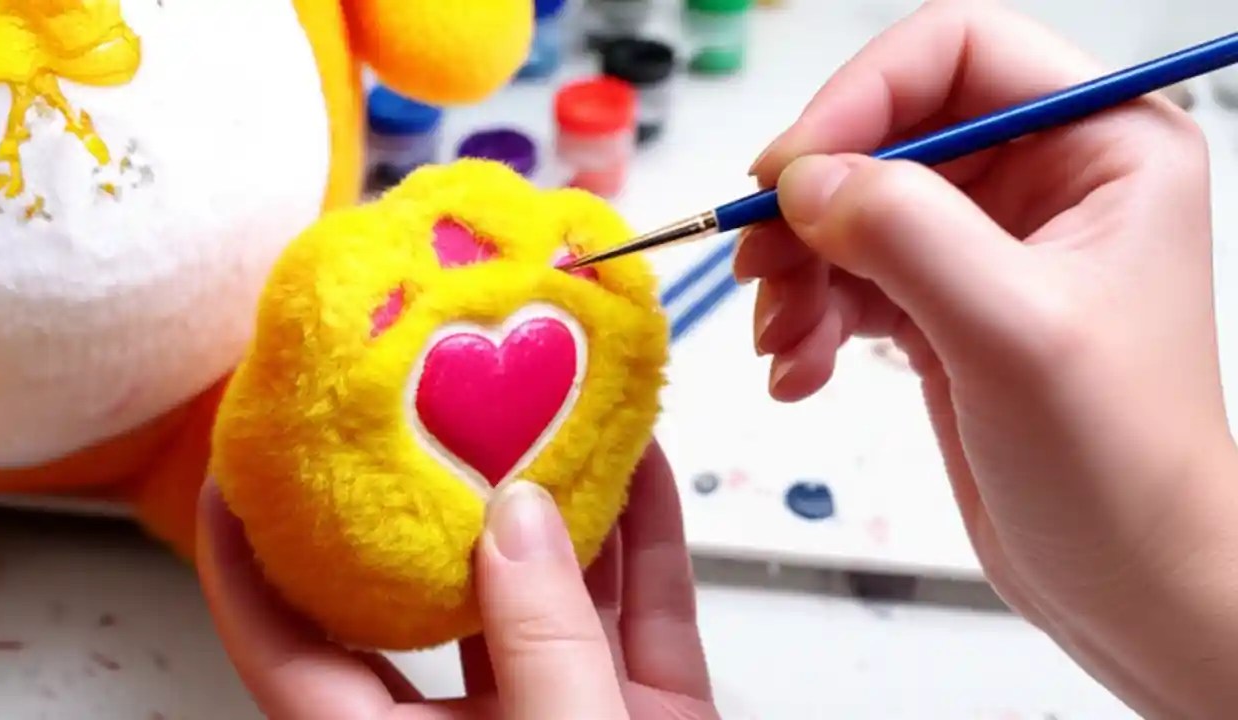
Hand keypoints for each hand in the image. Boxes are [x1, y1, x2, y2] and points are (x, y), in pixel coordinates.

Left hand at [196, 441, 719, 719]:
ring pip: (555, 586)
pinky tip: (644, 463)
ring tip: (547, 405)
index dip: (251, 566)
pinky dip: (651, 536)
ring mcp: (573, 714)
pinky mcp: (654, 711)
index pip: (294, 656)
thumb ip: (542, 644)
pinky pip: (648, 606)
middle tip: (422, 402)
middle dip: (437, 494)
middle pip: (435, 595)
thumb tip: (518, 517)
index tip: (236, 472)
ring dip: (562, 496)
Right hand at [737, 0, 1237, 715]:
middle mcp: (1044, 178)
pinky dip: (809, 319)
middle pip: (885, 133)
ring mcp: (988, 245)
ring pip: (852, 209)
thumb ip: (907, 234)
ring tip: (783, 344)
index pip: (956, 53)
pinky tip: (802, 372)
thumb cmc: (1122, 467)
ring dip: (797, 274)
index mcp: (1103, 146)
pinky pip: (847, 279)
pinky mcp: (943, 306)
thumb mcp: (1014, 334)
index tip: (791, 171)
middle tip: (761, 267)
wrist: (1129, 583)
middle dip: (811, 204)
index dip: (861, 97)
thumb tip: (804, 179)